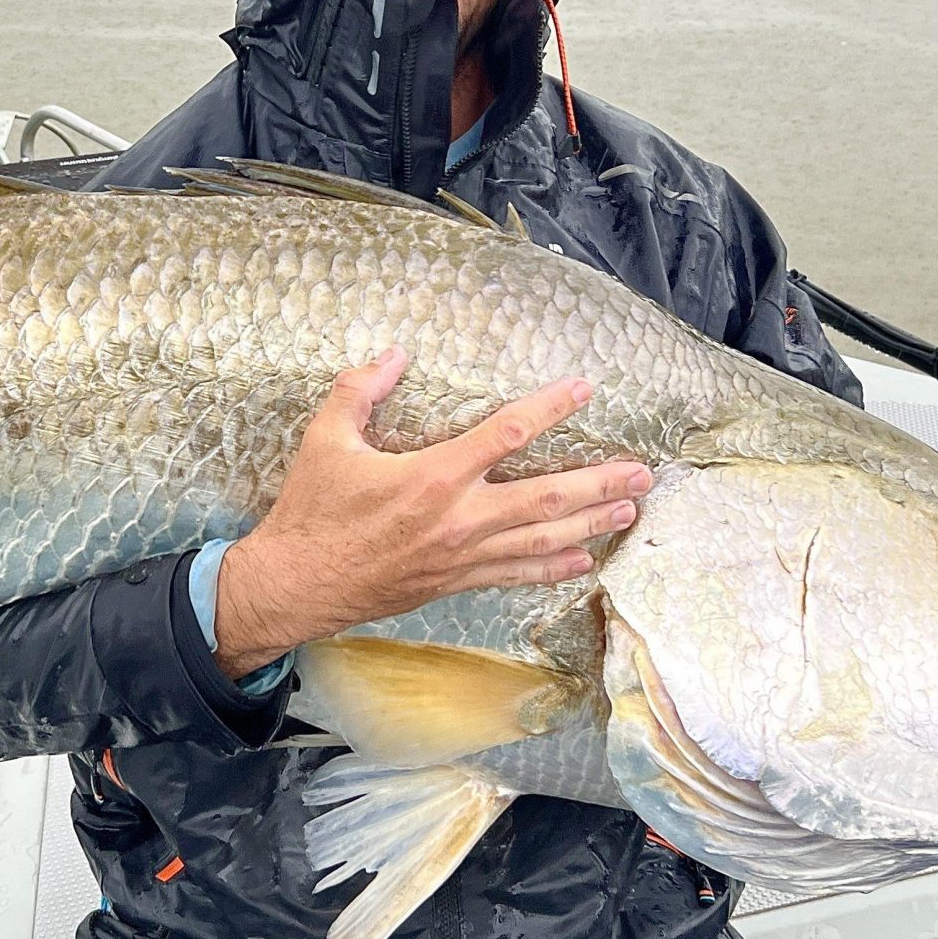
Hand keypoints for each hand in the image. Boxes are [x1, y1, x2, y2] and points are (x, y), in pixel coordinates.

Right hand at [212, 347, 651, 678]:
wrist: (295, 586)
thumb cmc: (312, 510)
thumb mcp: (326, 438)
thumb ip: (361, 390)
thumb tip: (394, 352)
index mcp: (434, 476)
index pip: (508, 434)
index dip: (551, 407)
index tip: (585, 388)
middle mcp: (460, 519)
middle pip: (548, 497)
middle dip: (599, 482)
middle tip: (642, 472)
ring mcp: (464, 556)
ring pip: (543, 539)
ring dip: (591, 523)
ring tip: (631, 509)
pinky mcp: (457, 582)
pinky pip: (517, 575)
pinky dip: (554, 567)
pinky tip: (584, 560)